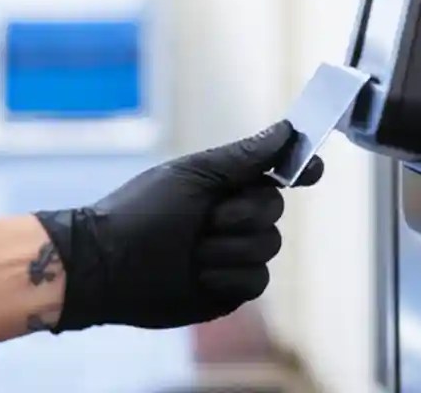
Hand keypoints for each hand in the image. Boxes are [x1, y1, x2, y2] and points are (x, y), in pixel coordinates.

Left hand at [33, 121, 322, 330]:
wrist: (108, 266)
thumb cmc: (142, 212)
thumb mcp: (193, 175)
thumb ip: (244, 157)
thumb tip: (285, 129)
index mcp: (225, 185)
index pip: (275, 173)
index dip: (298, 168)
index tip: (312, 168)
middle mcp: (234, 218)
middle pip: (275, 208)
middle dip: (242, 214)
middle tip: (206, 219)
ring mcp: (234, 254)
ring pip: (269, 246)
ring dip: (228, 248)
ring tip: (192, 252)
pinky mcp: (231, 290)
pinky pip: (257, 280)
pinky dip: (228, 276)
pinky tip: (198, 275)